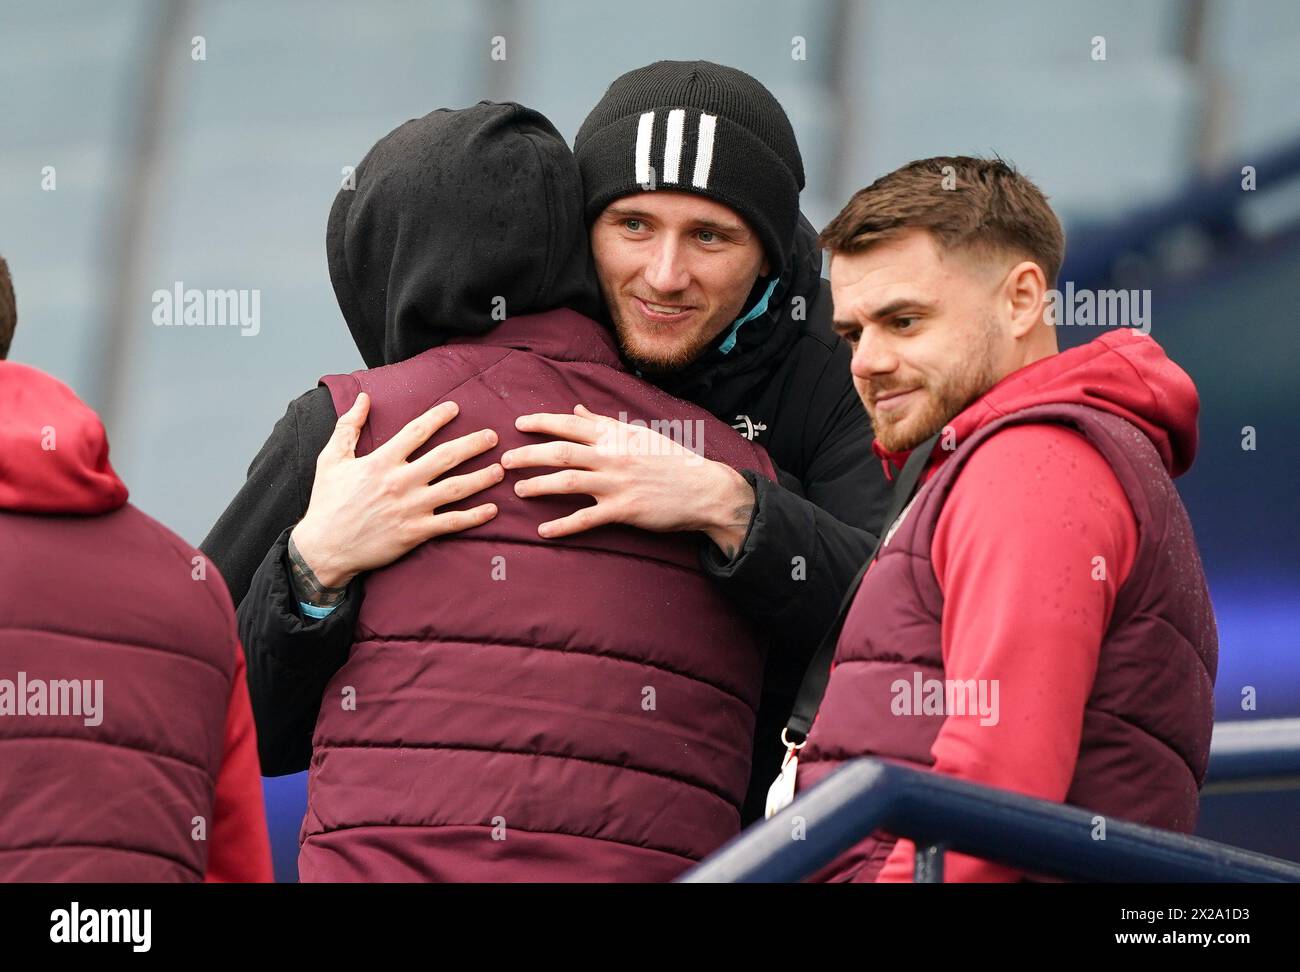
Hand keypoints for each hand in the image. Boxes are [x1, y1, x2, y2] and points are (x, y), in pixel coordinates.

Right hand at [289, 393, 502, 589]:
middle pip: (445, 457)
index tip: (456, 408)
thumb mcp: (331, 459)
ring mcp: (410, 508)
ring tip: (500, 469)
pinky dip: (474, 517)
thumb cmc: (327, 502)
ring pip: (454, 489)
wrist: (325, 547)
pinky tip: (492, 509)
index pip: (416, 432)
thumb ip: (348, 426)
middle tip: (493, 436)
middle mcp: (400, 482)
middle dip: (472, 445)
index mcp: (381, 461)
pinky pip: (451, 523)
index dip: (438, 417)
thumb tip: (362, 398)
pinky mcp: (415, 533)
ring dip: (481, 478)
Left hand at [501, 404, 755, 554]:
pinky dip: (562, 525)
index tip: (518, 424)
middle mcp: (613, 457)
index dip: (542, 422)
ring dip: (538, 485)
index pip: (571, 424)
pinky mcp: (624, 510)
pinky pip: (586, 519)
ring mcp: (617, 484)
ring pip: (568, 482)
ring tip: (518, 490)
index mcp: (616, 437)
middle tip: (504, 461)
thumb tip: (577, 407)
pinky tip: (543, 531)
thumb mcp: (640, 434)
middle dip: (528, 455)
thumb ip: (606, 423)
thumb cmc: (673, 461)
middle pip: (561, 452)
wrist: (704, 490)